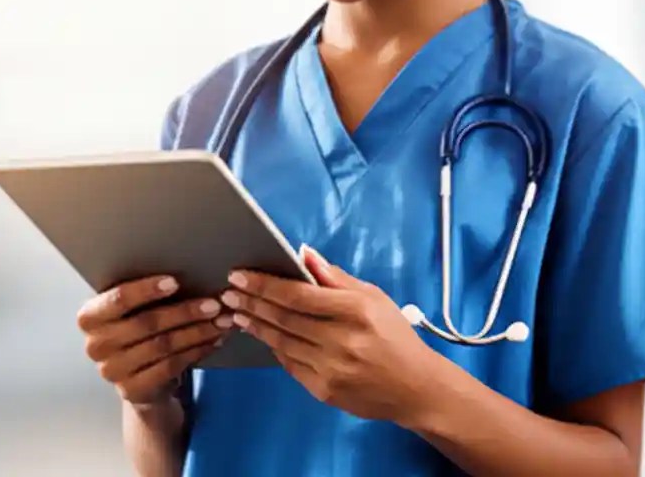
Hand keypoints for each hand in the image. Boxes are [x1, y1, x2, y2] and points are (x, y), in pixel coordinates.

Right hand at [77, 275, 233, 405]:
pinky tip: (213, 341)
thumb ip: (142, 295)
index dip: (146, 290)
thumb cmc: (136, 330)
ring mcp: (112, 371)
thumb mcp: (130, 311)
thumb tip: (186, 270)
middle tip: (213, 304)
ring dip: (197, 332)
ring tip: (221, 321)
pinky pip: (171, 367)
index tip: (175, 281)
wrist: (136, 376)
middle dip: (185, 312)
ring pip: (163, 346)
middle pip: (146, 323)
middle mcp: (96, 345)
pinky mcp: (132, 390)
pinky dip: (197, 351)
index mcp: (89, 317)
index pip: (118, 299)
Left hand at [223, 246, 443, 424]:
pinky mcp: (325, 391)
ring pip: (282, 342)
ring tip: (237, 312)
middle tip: (228, 292)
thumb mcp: (373, 297)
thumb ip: (335, 277)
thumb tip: (302, 253)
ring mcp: (331, 368)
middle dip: (251, 302)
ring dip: (255, 325)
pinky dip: (274, 347)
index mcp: (355, 311)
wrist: (416, 388)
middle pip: (284, 318)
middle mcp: (342, 340)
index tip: (239, 275)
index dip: (264, 284)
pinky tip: (262, 334)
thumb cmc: (394, 336)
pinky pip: (289, 364)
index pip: (298, 294)